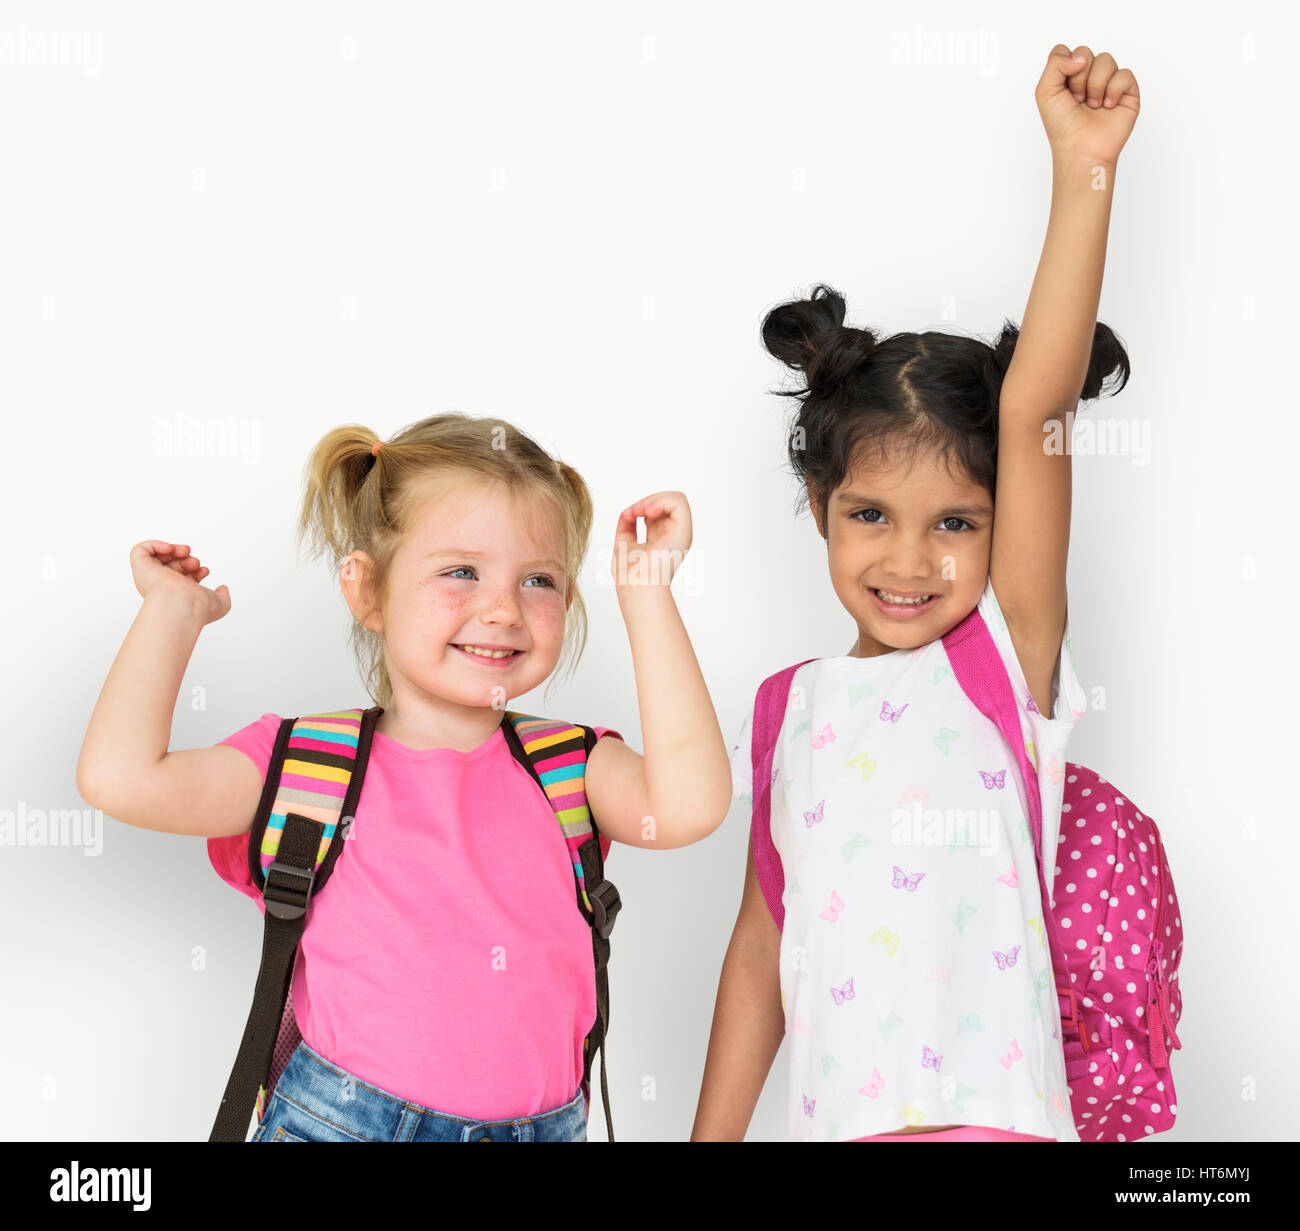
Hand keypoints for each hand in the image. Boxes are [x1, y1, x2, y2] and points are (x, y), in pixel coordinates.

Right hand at [129, 540, 230, 624]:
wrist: (181, 605)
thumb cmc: (198, 608)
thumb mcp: (220, 604)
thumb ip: (223, 597)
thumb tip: (223, 588)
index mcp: (176, 596)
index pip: (182, 578)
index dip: (195, 570)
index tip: (205, 571)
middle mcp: (161, 587)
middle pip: (172, 567)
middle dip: (188, 560)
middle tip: (195, 563)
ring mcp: (149, 577)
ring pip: (159, 557)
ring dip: (175, 550)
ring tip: (186, 552)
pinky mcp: (140, 567)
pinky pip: (140, 550)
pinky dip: (156, 544)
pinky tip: (170, 549)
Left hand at [611, 492, 691, 589]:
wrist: (635, 585)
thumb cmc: (629, 574)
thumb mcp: (623, 542)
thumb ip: (627, 525)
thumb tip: (630, 512)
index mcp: (662, 539)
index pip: (656, 512)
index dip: (642, 507)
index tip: (629, 516)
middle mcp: (673, 535)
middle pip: (665, 503)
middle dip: (647, 501)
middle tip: (633, 512)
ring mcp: (680, 532)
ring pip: (675, 498)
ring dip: (653, 500)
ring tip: (640, 511)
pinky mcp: (684, 530)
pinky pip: (679, 501)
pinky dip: (660, 501)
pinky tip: (647, 512)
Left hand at [1036, 45, 1138, 165]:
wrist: (1080, 148)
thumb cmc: (1062, 126)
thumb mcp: (1045, 92)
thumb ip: (1055, 63)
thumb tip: (1081, 56)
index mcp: (1067, 76)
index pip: (1065, 51)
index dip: (1063, 66)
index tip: (1062, 89)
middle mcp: (1087, 76)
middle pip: (1085, 52)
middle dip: (1078, 78)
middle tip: (1077, 100)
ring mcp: (1108, 81)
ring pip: (1106, 59)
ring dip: (1095, 85)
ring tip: (1092, 105)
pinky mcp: (1127, 90)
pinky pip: (1124, 73)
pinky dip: (1113, 90)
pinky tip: (1107, 106)